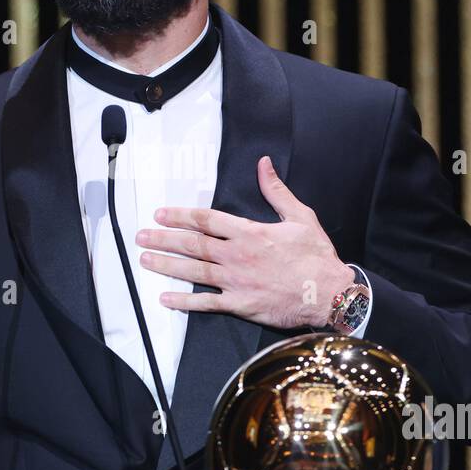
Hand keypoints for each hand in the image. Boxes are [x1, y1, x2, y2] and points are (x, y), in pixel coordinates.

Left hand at [134, 155, 353, 330]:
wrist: (330, 294)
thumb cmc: (316, 256)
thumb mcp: (301, 216)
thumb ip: (276, 191)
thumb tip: (264, 164)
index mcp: (249, 232)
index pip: (206, 220)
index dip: (180, 216)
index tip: (160, 214)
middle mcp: (237, 256)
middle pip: (193, 244)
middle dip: (163, 239)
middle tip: (141, 237)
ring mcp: (236, 282)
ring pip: (193, 271)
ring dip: (166, 266)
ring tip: (145, 260)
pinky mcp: (240, 305)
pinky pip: (206, 303)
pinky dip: (184, 302)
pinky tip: (165, 299)